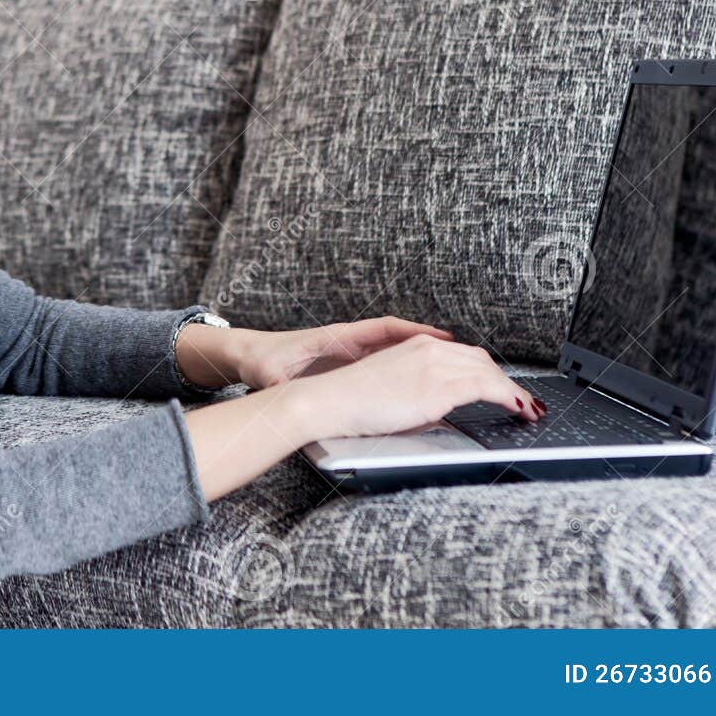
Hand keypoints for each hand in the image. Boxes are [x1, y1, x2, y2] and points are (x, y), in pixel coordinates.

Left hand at [235, 315, 455, 389]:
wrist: (248, 356)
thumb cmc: (260, 360)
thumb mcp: (270, 373)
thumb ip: (277, 380)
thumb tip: (276, 387)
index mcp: (333, 338)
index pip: (381, 329)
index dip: (413, 331)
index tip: (441, 337)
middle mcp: (346, 341)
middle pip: (398, 338)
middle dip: (432, 342)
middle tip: (467, 353)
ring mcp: (349, 351)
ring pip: (396, 350)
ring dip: (425, 355)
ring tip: (459, 366)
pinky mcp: (347, 362)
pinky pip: (385, 361)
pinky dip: (408, 366)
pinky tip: (428, 380)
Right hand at [286, 336, 544, 440]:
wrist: (329, 401)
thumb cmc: (351, 401)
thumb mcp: (392, 389)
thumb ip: (419, 391)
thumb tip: (442, 409)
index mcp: (416, 345)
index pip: (464, 354)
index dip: (487, 371)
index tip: (500, 386)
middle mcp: (429, 349)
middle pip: (481, 360)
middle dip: (505, 380)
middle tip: (521, 400)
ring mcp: (435, 366)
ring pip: (489, 372)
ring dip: (512, 391)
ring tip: (527, 409)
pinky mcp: (439, 387)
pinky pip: (487, 388)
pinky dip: (508, 397)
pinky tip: (518, 408)